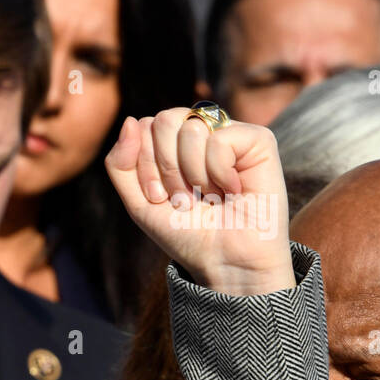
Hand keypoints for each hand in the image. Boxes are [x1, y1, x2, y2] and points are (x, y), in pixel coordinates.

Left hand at [104, 109, 293, 295]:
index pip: (144, 127)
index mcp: (174, 143)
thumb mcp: (139, 202)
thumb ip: (121, 164)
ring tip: (208, 196)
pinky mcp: (258, 140)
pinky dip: (218, 172)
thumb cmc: (186, 233)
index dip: (144, 165)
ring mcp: (230, 133)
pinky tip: (232, 189)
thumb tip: (130, 121)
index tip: (160, 197)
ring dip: (191, 174)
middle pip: (164, 119)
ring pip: (190, 127)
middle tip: (183, 197)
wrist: (224, 260)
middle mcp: (202, 132)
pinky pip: (220, 139)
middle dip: (165, 167)